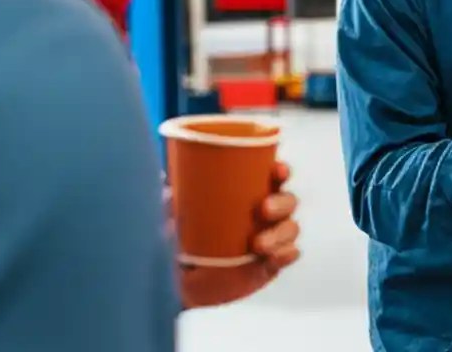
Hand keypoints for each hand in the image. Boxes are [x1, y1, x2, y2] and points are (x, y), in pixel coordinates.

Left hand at [175, 161, 301, 308]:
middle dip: (282, 203)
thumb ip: (169, 197)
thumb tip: (161, 177)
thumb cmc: (176, 237)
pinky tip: (278, 256)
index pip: (274, 176)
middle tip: (263, 209)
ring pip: (290, 229)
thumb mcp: (170, 213)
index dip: (281, 171)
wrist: (174, 281)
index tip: (277, 170)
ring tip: (259, 245)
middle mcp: (263, 214)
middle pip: (289, 201)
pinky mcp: (267, 266)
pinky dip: (287, 254)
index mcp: (247, 193)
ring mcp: (269, 240)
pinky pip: (287, 256)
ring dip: (281, 233)